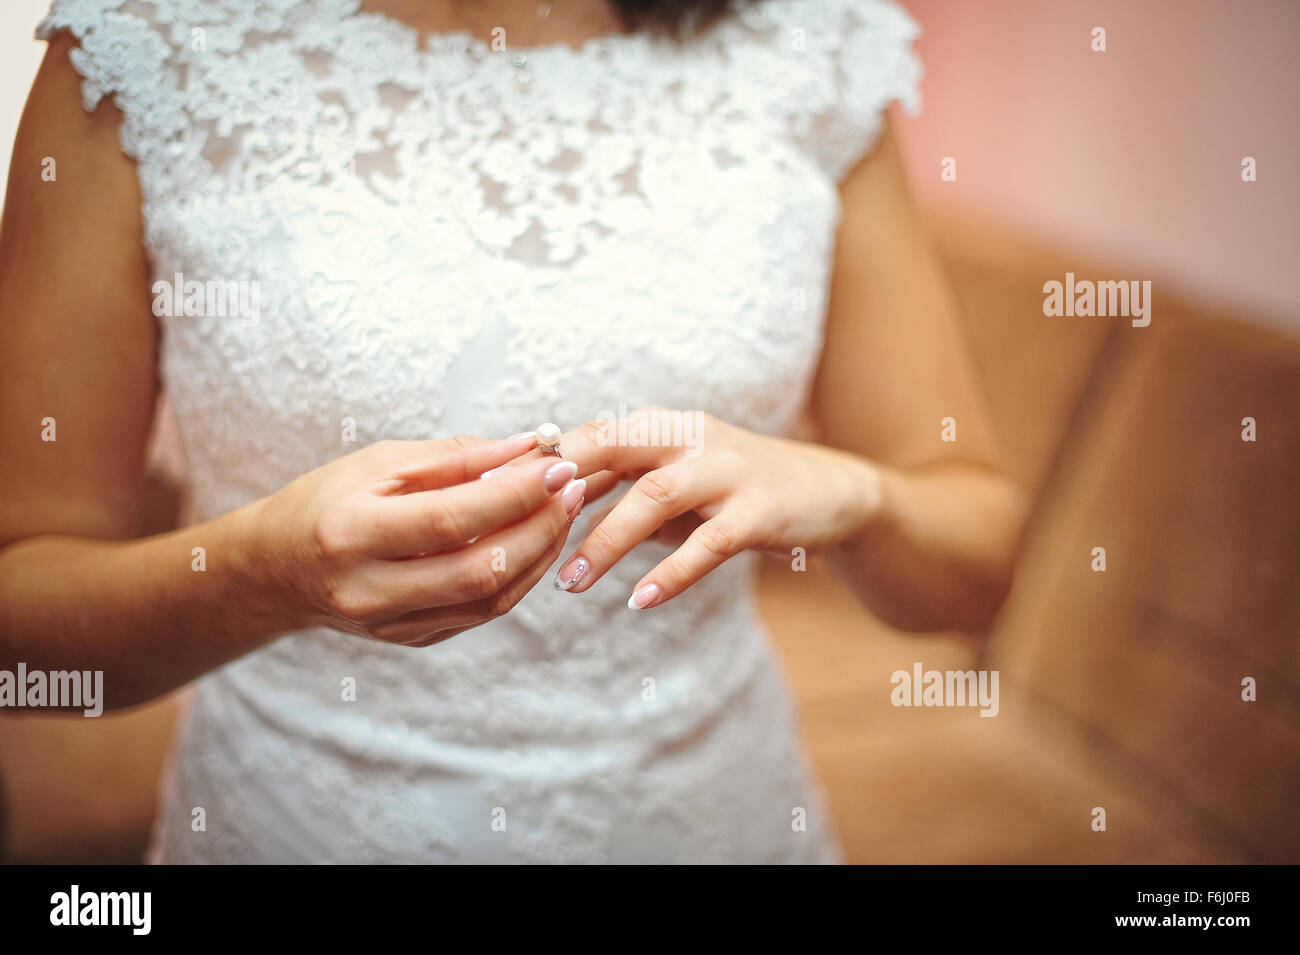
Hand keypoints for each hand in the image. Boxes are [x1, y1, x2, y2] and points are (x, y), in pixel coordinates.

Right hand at [242, 432, 585, 645]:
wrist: (276, 568)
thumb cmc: (328, 501)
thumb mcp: (381, 462)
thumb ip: (458, 457)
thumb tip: (530, 446)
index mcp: (352, 534)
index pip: (453, 518)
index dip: (515, 494)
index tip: (557, 465)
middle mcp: (369, 590)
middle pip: (480, 569)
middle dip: (540, 527)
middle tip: (572, 488)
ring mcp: (391, 624)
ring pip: (491, 599)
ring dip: (539, 554)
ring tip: (562, 510)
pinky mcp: (412, 639)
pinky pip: (482, 613)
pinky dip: (518, 576)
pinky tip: (535, 541)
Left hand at [542, 408, 882, 608]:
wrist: (826, 491)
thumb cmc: (729, 490)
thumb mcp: (670, 482)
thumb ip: (614, 489)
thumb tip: (538, 509)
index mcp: (659, 427)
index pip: (588, 436)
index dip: (538, 462)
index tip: (486, 492)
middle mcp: (689, 436)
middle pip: (614, 445)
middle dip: (562, 483)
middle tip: (515, 524)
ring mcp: (727, 471)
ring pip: (654, 498)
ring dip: (607, 541)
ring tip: (571, 584)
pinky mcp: (759, 510)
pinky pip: (710, 543)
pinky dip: (673, 573)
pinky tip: (641, 601)